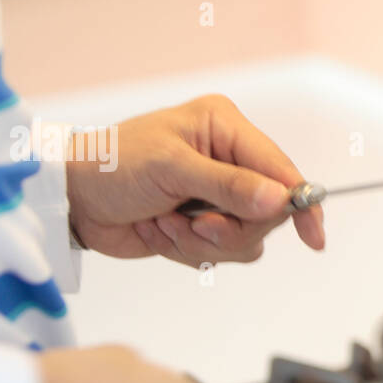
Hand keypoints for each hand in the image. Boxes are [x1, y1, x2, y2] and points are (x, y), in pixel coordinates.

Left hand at [65, 94, 325, 265]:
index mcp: (225, 128)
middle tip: (194, 225)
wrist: (70, 200)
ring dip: (202, 242)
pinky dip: (187, 250)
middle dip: (229, 227)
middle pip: (268, 212)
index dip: (300, 203)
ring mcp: (216, 195)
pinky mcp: (202, 225)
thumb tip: (279, 199)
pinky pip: (221, 253)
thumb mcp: (171, 168)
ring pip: (246, 239)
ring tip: (165, 225)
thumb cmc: (112, 166)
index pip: (280, 169)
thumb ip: (228, 185)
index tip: (312, 237)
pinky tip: (158, 231)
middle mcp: (228, 160)